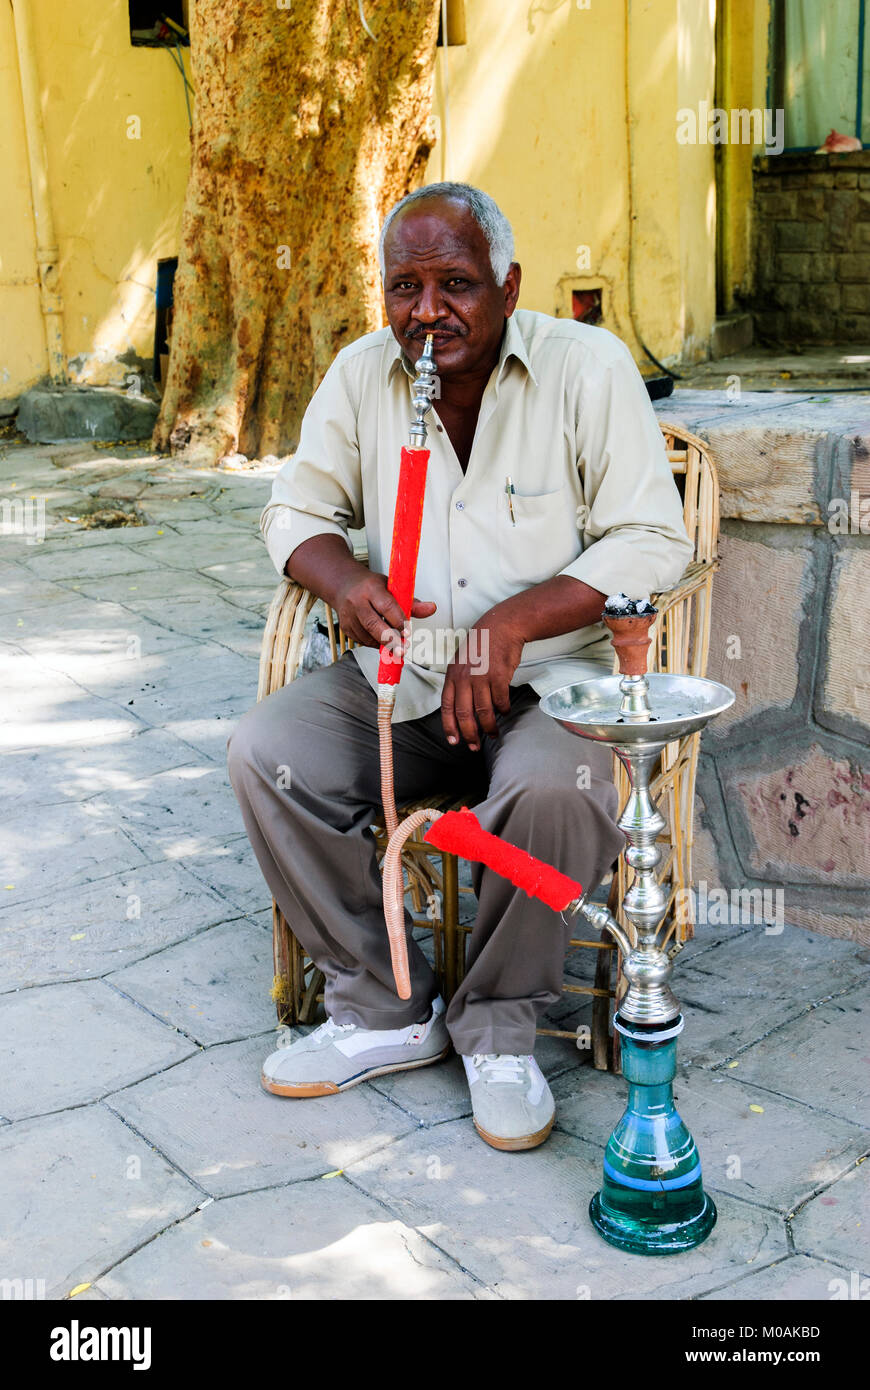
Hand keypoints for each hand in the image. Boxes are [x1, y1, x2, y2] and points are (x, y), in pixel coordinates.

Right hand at [334, 568, 435, 648]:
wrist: (344, 585)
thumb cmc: (370, 586)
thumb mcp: (392, 587)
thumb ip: (412, 602)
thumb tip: (431, 608)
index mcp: (371, 588)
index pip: (386, 606)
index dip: (398, 621)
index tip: (407, 632)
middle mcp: (357, 601)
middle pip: (373, 624)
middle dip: (390, 640)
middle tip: (402, 649)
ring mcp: (349, 615)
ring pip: (368, 636)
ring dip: (383, 644)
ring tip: (395, 644)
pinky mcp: (345, 628)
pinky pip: (362, 641)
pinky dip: (374, 643)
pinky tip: (380, 638)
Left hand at [441, 607, 525, 750]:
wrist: (502, 626)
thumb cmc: (483, 644)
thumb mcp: (462, 661)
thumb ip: (459, 682)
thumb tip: (461, 707)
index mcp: (452, 675)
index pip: (447, 706)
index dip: (449, 726)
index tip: (454, 741)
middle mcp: (464, 677)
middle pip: (464, 713)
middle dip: (469, 734)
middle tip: (474, 746)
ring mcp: (482, 677)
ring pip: (483, 711)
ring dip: (489, 726)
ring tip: (493, 733)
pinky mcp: (499, 676)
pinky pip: (501, 701)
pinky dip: (503, 710)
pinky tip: (505, 712)